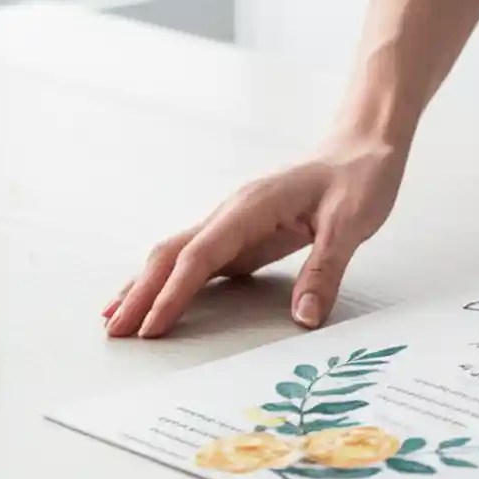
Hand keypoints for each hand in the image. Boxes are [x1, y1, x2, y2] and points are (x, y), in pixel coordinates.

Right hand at [102, 136, 404, 337]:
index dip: (173, 293)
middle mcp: (232, 213)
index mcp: (251, 206)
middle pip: (172, 253)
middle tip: (114, 332)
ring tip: (116, 320)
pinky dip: (172, 283)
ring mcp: (234, 223)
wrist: (363, 147)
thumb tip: (304, 318)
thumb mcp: (350, 224)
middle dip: (141, 292)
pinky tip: (159, 302)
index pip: (200, 254)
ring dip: (147, 286)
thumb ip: (325, 271)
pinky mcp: (244, 234)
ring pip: (178, 255)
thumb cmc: (358, 178)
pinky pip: (198, 261)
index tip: (151, 326)